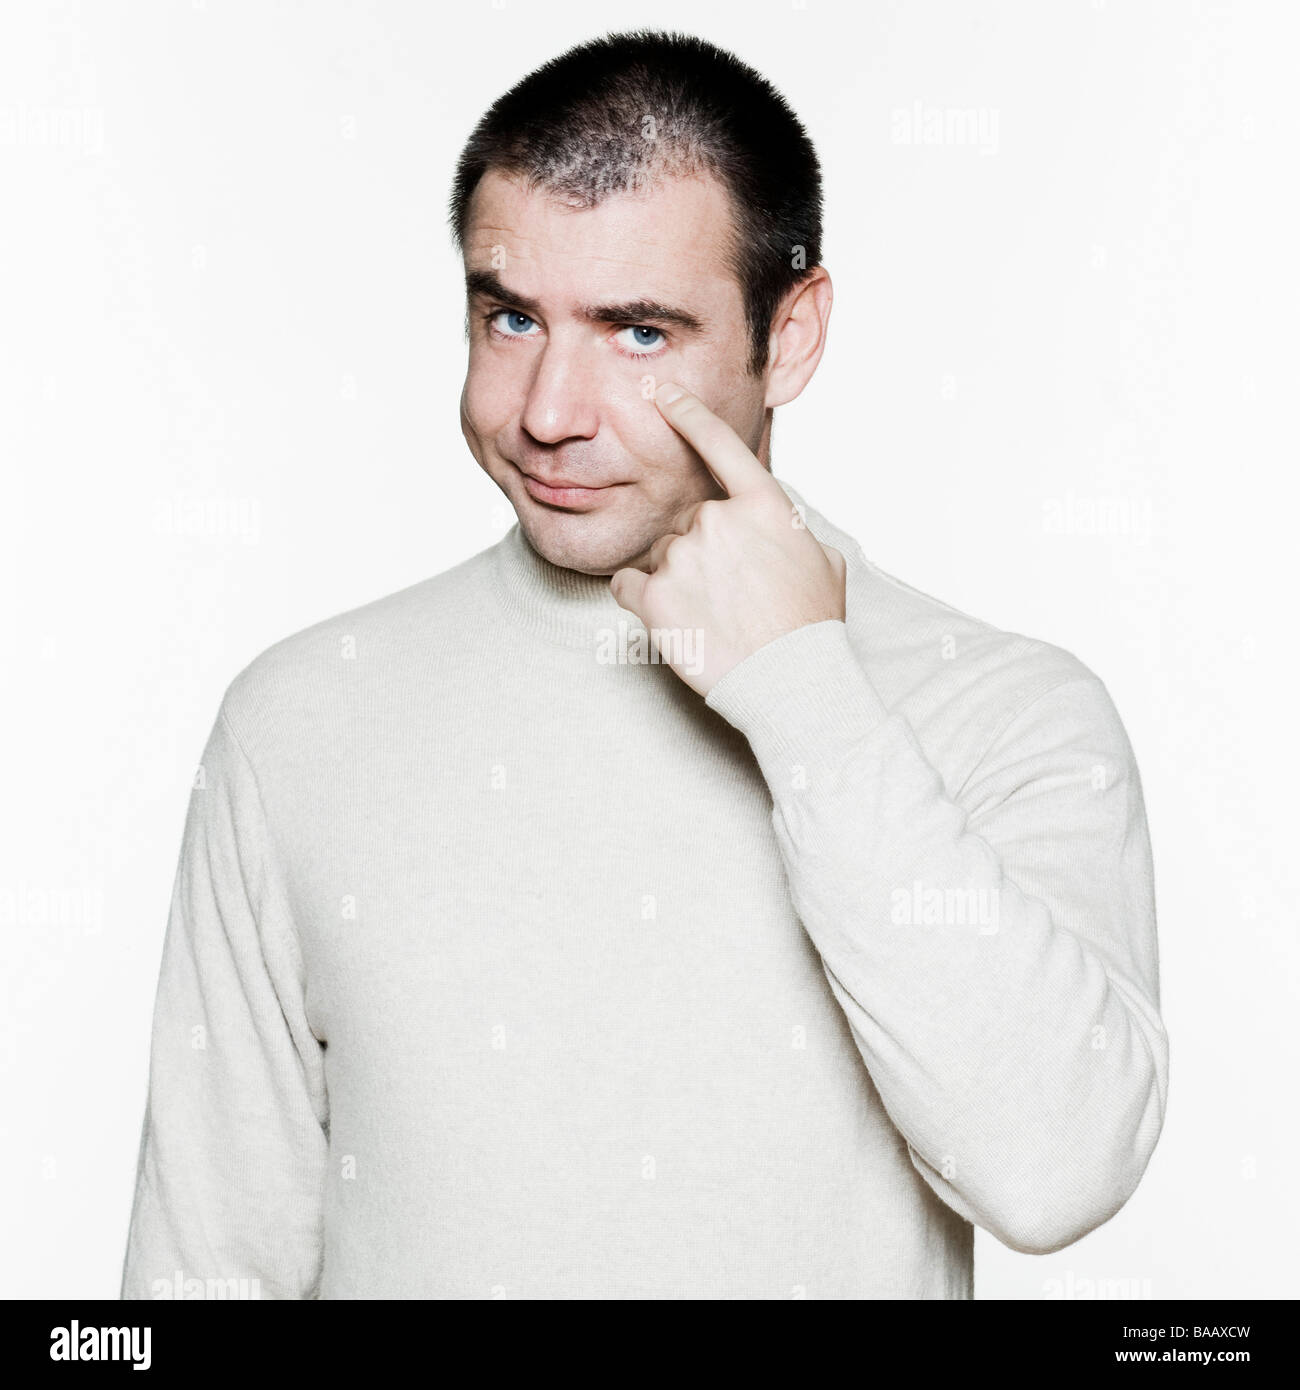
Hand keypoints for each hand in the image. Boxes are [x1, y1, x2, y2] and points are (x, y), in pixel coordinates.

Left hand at [610, 382, 846, 695]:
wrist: (790, 681)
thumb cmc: (811, 626)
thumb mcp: (823, 561)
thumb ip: (789, 529)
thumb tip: (773, 525)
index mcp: (764, 506)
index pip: (719, 445)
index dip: (688, 415)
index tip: (662, 395)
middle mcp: (718, 520)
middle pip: (689, 523)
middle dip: (702, 552)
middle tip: (732, 595)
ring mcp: (682, 557)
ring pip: (661, 556)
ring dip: (676, 580)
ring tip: (712, 616)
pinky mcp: (652, 597)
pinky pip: (627, 585)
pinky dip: (642, 601)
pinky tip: (675, 622)